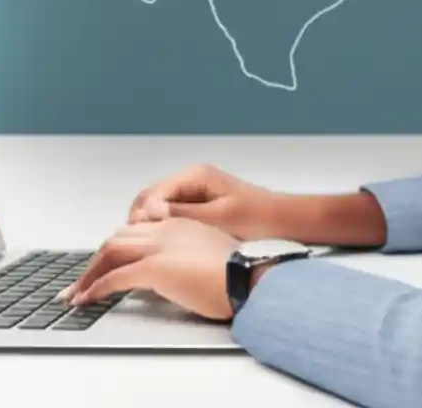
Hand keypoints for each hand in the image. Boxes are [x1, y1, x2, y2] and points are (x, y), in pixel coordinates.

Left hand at [57, 217, 239, 320]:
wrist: (251, 276)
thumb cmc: (241, 273)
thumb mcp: (212, 257)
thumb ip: (191, 258)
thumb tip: (181, 275)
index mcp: (180, 225)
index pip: (138, 231)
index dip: (118, 248)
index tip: (107, 264)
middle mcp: (166, 230)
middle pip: (118, 239)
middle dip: (97, 260)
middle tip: (82, 281)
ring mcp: (159, 247)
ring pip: (110, 252)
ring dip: (89, 273)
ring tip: (76, 293)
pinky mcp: (155, 268)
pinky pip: (115, 277)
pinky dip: (96, 288)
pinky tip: (86, 299)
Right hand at [128, 163, 280, 239]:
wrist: (285, 221)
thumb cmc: (258, 218)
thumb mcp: (219, 218)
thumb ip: (184, 215)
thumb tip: (153, 216)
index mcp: (194, 176)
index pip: (154, 193)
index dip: (144, 215)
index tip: (141, 235)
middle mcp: (190, 180)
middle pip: (150, 197)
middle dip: (139, 219)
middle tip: (136, 244)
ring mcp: (193, 192)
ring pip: (157, 206)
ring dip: (147, 224)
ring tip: (144, 246)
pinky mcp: (198, 207)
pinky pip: (170, 214)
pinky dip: (160, 227)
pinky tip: (160, 244)